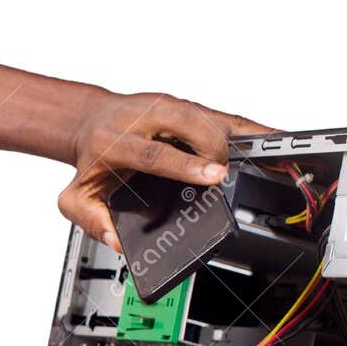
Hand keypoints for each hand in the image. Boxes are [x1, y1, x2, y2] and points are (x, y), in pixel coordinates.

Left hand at [59, 93, 270, 252]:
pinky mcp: (184, 104)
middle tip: (224, 175)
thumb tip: (116, 241)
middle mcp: (141, 119)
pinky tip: (270, 138)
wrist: (88, 122)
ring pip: (206, 114)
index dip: (187, 165)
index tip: (214, 176)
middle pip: (187, 126)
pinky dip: (247, 127)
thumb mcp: (76, 197)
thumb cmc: (90, 161)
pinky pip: (220, 113)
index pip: (155, 153)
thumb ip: (91, 222)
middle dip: (212, 149)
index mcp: (115, 142)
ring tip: (253, 160)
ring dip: (229, 138)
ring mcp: (164, 107)